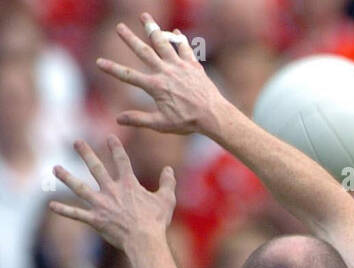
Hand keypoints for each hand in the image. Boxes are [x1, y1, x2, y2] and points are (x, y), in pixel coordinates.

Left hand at [49, 137, 175, 251]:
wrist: (145, 240)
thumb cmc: (157, 221)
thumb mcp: (167, 200)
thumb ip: (167, 182)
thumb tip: (169, 169)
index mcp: (129, 184)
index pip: (121, 161)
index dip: (116, 147)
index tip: (110, 137)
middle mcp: (111, 190)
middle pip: (96, 168)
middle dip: (86, 153)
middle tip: (76, 142)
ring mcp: (101, 204)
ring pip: (80, 188)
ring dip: (67, 177)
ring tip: (56, 168)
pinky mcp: (95, 219)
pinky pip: (76, 214)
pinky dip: (64, 210)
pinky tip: (51, 205)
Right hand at [96, 14, 227, 135]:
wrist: (214, 116)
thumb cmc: (188, 122)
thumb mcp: (161, 124)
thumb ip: (139, 119)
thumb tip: (118, 119)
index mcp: (155, 86)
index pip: (129, 76)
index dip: (113, 69)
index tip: (99, 62)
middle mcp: (165, 72)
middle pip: (144, 52)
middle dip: (130, 39)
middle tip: (119, 26)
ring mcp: (180, 67)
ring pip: (163, 43)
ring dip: (152, 29)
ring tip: (144, 16)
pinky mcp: (193, 66)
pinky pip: (184, 49)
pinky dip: (179, 39)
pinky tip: (175, 31)